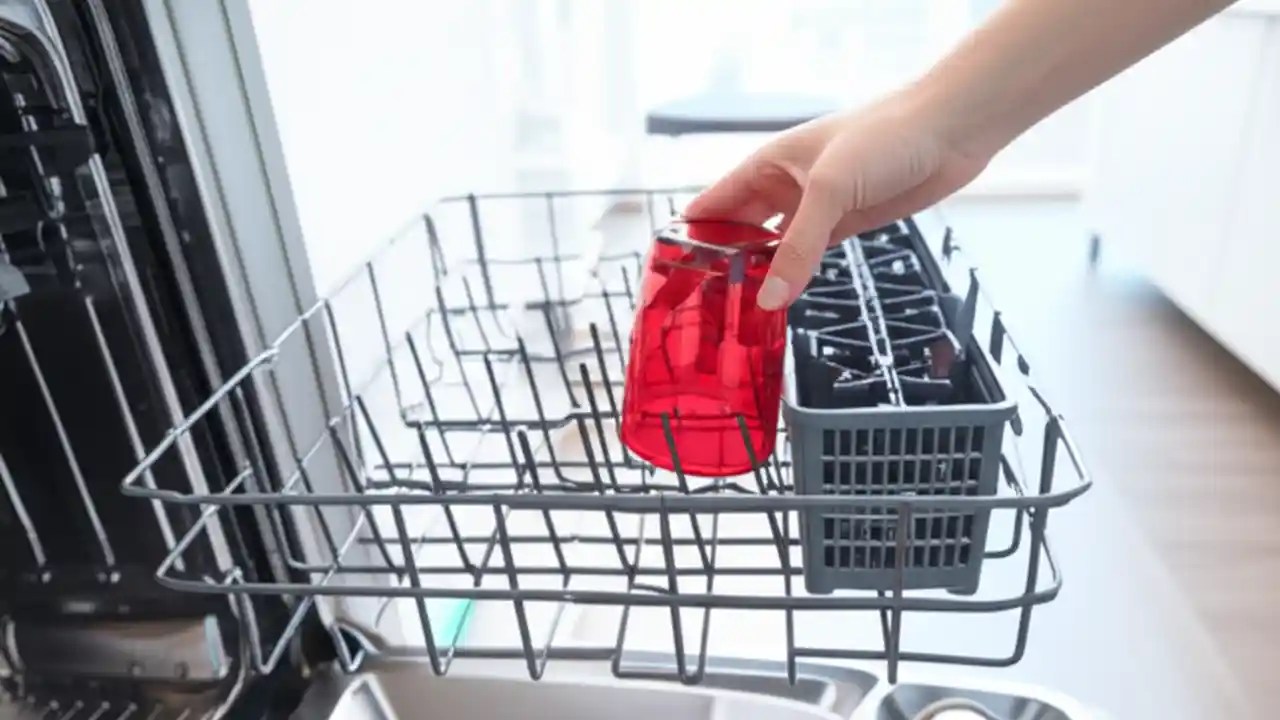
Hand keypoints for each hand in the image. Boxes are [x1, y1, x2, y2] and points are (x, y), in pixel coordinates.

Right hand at [683, 87, 990, 309]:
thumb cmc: (885, 135)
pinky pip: (806, 257)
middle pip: (736, 232)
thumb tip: (769, 297)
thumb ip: (798, 248)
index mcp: (765, 165)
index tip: (668, 277)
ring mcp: (813, 208)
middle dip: (717, 265)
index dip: (686, 238)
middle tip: (697, 307)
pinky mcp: (843, 225)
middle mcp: (783, 187)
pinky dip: (792, 278)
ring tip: (733, 313)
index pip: (711, 206)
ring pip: (770, 249)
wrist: (949, 130)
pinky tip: (780, 300)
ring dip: (755, 276)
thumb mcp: (830, 190)